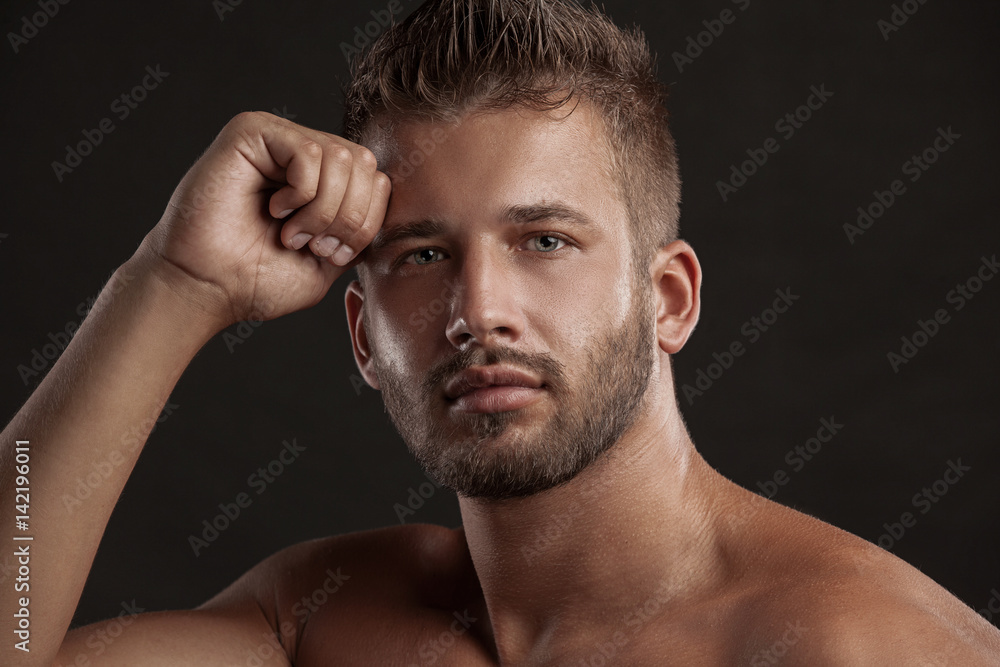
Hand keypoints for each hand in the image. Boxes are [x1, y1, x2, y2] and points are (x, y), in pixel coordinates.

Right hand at [136, 111, 390, 328]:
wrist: (207, 289)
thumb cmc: (258, 279)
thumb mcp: (330, 259)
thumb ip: (362, 227)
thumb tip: (388, 189)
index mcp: (322, 180)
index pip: (377, 180)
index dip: (366, 223)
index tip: (331, 254)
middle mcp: (302, 152)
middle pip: (366, 164)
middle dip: (349, 217)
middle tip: (312, 244)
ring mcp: (278, 137)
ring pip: (342, 158)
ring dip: (323, 210)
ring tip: (290, 232)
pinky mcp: (252, 130)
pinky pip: (310, 152)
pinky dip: (301, 194)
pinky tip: (275, 210)